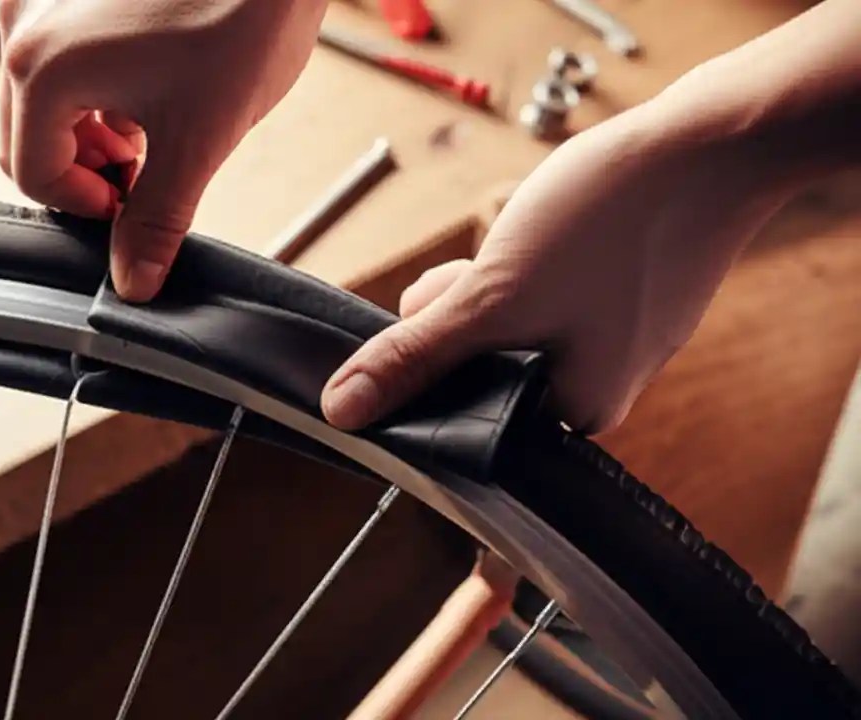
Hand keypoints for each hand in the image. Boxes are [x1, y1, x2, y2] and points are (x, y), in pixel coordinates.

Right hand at [0, 0, 328, 301]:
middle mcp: (25, 23)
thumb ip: (157, 221)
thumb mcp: (198, 140)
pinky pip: (60, 55)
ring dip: (87, 132)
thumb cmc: (242, 16)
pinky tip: (147, 91)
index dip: (87, 207)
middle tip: (142, 176)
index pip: (34, 176)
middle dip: (83, 171)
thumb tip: (135, 280)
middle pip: (27, 136)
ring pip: (41, 96)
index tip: (131, 207)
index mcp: (44, 67)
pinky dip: (93, 88)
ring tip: (149, 134)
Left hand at [320, 99, 796, 433]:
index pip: (470, 423)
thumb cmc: (612, 227)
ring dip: (484, 287)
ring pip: (513, 323)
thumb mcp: (493, 299)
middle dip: (455, 322)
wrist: (711, 143)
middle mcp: (602, 386)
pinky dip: (525, 264)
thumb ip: (416, 358)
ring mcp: (618, 337)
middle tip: (457, 284)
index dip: (429, 382)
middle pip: (485, 369)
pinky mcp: (626, 290)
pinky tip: (534, 227)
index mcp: (576, 412)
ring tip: (503, 245)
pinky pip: (549, 291)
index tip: (408, 341)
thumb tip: (343, 410)